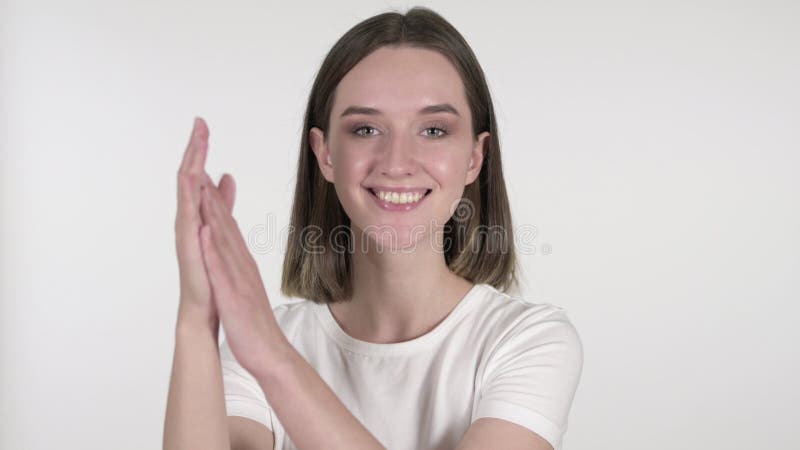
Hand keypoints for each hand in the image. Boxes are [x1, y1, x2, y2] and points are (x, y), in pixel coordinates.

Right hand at [174, 117, 234, 328]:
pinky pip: (188, 222)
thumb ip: (221, 202)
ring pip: (186, 194)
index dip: (200, 149)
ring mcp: (187, 234)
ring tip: (195, 145)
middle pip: (190, 177)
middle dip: (195, 149)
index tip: (202, 123)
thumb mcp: (220, 229)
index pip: (198, 175)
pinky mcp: (190, 250)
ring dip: (191, 168)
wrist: (203, 306)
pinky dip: (190, 203)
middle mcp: (188, 220)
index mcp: (197, 213)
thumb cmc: (210, 270)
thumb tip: (225, 177)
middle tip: (199, 122)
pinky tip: (193, 186)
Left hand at [197, 134, 286, 377]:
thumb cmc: (254, 321)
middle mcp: (240, 263)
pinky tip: (205, 232)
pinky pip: (221, 270)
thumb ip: (236, 264)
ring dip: (212, 212)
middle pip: (223, 223)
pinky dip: (212, 249)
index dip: (212, 197)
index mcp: (241, 261)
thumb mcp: (244, 286)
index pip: (225, 224)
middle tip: (199, 162)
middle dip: (210, 192)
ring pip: (222, 240)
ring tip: (201, 186)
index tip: (201, 171)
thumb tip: (226, 244)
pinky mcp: (233, 295)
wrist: (269, 351)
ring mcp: (237, 277)